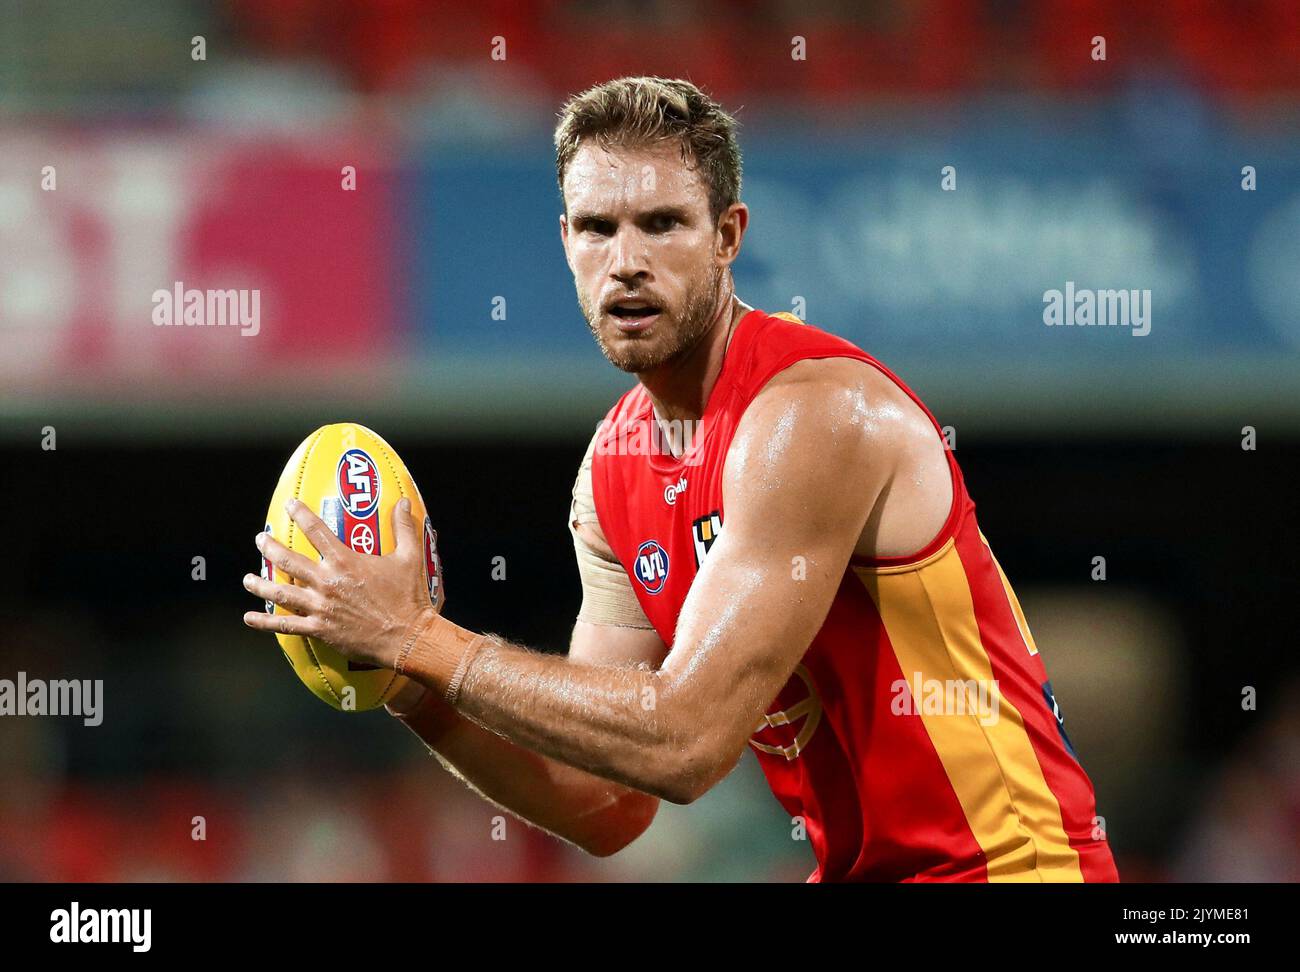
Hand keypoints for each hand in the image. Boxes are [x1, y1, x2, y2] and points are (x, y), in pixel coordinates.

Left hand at [243, 497, 438, 670]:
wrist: (407, 636)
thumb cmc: (409, 597)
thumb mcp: (410, 557)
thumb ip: (404, 527)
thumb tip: (404, 501)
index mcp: (345, 561)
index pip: (316, 531)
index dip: (300, 514)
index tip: (290, 505)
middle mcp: (327, 582)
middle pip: (288, 561)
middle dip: (269, 548)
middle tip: (260, 540)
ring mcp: (320, 607)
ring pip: (279, 593)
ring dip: (259, 584)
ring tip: (247, 579)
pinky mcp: (319, 629)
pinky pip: (286, 625)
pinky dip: (264, 623)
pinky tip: (249, 618)